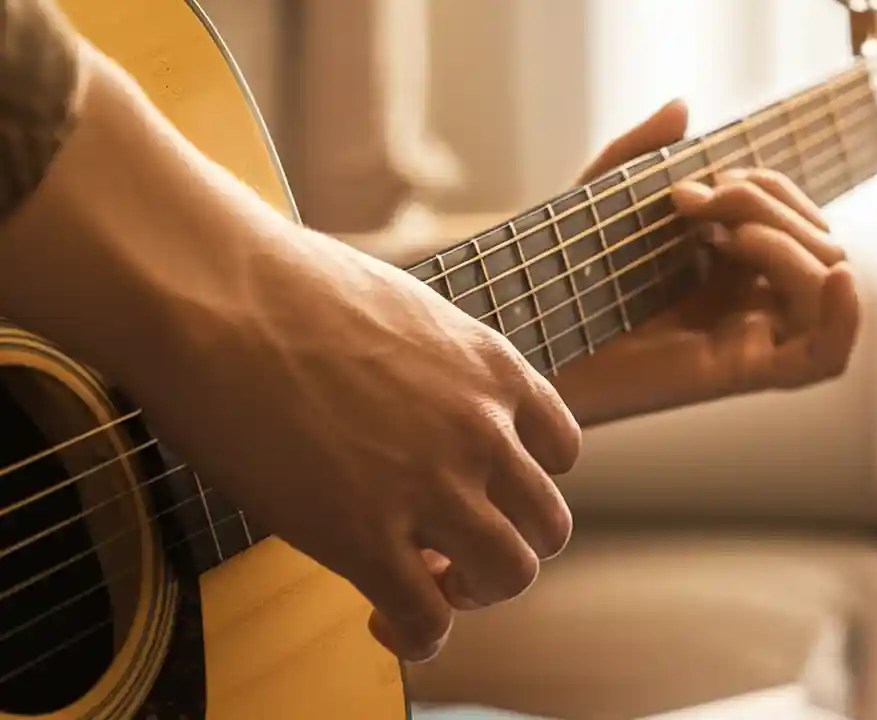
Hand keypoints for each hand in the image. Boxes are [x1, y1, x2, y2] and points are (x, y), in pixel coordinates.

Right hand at [0, 47, 578, 662]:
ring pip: (508, 575)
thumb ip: (437, 366)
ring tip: (425, 587)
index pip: (561, 451)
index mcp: (492, 370)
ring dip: (473, 593)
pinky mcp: (365, 537)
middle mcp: (480, 430)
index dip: (521, 485)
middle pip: (548, 525)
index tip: (477, 494)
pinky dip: (417, 635)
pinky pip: (427, 620)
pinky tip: (383, 621)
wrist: (214, 293)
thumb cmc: (284, 288)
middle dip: (506, 546)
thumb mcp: (403, 312)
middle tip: (452, 554)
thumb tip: (416, 394)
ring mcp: (431, 485)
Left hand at [553, 101, 859, 424]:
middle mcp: (748, 298)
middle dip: (765, 202)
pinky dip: (846, 316)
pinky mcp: (740, 372)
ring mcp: (749, 335)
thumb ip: (636, 153)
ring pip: (828, 282)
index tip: (688, 186)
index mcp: (727, 262)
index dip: (763, 186)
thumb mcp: (597, 203)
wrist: (525, 340)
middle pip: (817, 240)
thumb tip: (684, 107)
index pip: (794, 213)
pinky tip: (840, 279)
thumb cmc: (556, 279)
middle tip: (692, 203)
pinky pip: (825, 357)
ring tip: (728, 237)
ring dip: (789, 242)